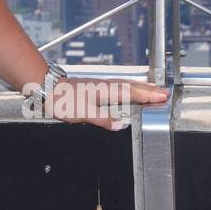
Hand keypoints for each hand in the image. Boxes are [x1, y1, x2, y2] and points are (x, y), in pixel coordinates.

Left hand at [42, 77, 169, 130]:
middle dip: (149, 90)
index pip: (131, 94)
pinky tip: (126, 90)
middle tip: (164, 92)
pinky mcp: (93, 86)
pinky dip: (127, 87)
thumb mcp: (83, 114)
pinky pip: (116, 86)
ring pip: (124, 85)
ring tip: (151, 90)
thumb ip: (103, 119)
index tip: (163, 97)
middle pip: (131, 87)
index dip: (148, 96)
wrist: (46, 87)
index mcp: (105, 91)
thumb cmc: (62, 100)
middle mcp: (104, 86)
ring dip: (139, 87)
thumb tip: (120, 124)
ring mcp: (99, 85)